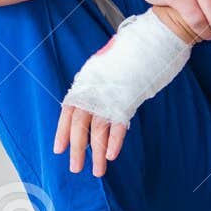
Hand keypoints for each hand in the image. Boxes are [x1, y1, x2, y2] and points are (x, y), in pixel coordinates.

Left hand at [55, 8, 193, 175]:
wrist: (152, 39)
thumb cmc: (131, 51)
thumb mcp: (105, 66)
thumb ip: (98, 84)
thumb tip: (94, 102)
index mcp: (86, 81)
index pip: (69, 111)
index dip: (62, 131)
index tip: (58, 150)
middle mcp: (94, 90)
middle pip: (80, 125)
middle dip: (77, 149)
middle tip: (75, 168)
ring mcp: (111, 95)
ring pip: (98, 130)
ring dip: (97, 153)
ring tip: (96, 172)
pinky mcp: (129, 99)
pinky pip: (118, 124)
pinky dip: (114, 141)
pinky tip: (111, 156)